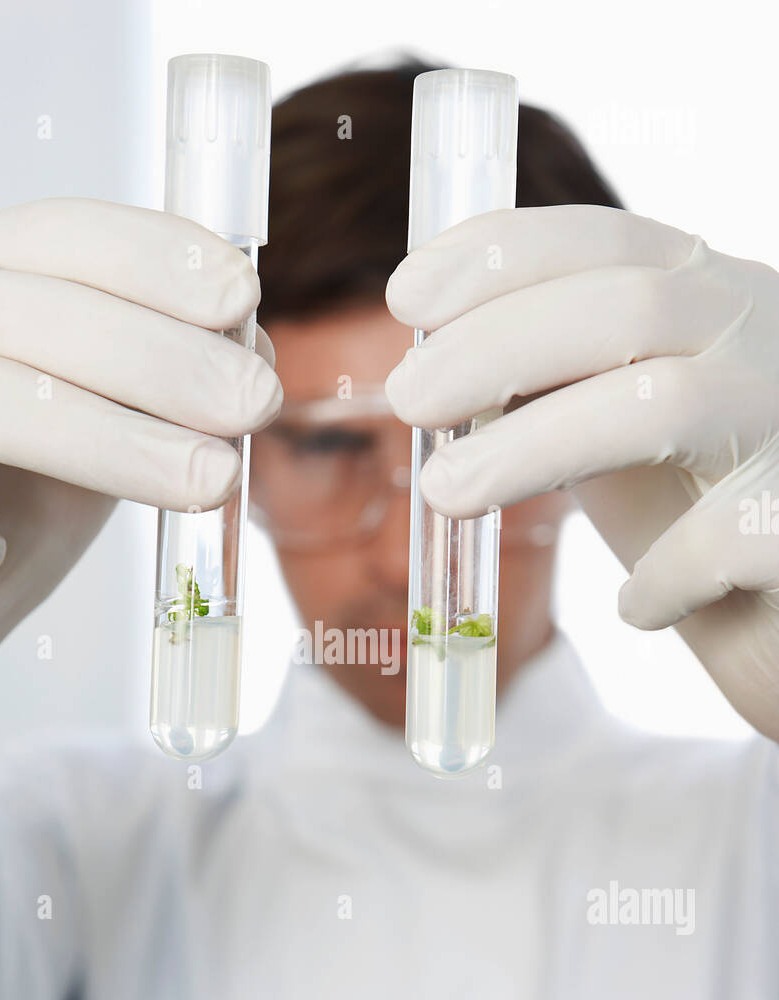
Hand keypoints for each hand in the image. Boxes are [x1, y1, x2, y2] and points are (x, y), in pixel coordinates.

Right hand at [0, 197, 280, 741]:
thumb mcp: (90, 426)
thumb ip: (146, 386)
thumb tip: (248, 351)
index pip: (69, 237)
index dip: (157, 259)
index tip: (241, 294)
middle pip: (44, 309)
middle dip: (164, 357)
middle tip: (253, 401)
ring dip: (110, 440)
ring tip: (206, 480)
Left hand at [385, 205, 778, 740]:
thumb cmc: (697, 509)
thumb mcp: (615, 423)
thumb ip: (551, 384)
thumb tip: (432, 367)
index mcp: (710, 297)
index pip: (606, 244)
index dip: (500, 257)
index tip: (406, 298)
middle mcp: (764, 334)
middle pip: (628, 307)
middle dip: (496, 346)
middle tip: (408, 399)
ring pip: (664, 406)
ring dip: (534, 446)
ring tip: (448, 493)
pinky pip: (724, 537)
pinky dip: (663, 575)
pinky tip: (636, 606)